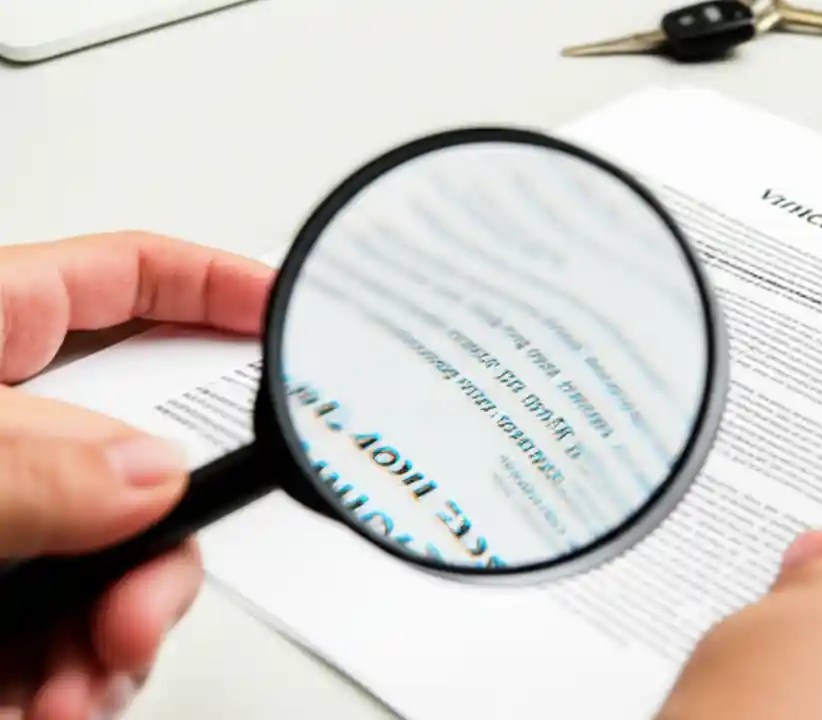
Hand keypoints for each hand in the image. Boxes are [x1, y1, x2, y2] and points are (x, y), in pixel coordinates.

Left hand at [0, 231, 272, 719]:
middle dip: (165, 545)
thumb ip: (29, 463)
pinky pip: (65, 628)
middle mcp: (2, 430)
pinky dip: (65, 679)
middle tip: (139, 605)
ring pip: (118, 561)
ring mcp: (1, 517)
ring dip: (115, 638)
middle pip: (145, 457)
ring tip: (68, 690)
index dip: (218, 284)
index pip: (125, 277)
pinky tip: (38, 704)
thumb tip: (150, 476)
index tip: (291, 316)